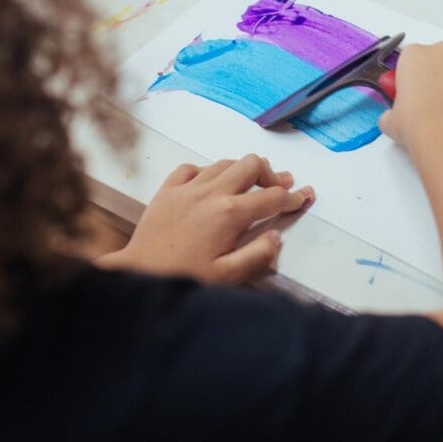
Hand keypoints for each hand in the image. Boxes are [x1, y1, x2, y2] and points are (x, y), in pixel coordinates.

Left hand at [103, 155, 313, 283]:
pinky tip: (210, 183)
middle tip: (280, 184)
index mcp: (229, 214)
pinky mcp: (168, 189)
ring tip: (251, 182)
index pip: (271, 198)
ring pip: (224, 163)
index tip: (304, 195)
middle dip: (271, 174)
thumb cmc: (183, 278)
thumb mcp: (227, 277)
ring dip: (242, 170)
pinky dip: (207, 171)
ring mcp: (188, 187)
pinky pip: (192, 168)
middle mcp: (211, 193)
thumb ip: (256, 255)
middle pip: (251, 165)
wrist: (138, 274)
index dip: (293, 196)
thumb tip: (276, 236)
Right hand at [379, 42, 442, 154]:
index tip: (414, 97)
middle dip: (438, 79)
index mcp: (413, 55)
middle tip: (435, 106)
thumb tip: (393, 119)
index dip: (413, 80)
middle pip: (439, 61)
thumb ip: (391, 113)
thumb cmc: (417, 121)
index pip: (411, 61)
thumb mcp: (391, 120)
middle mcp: (441, 51)